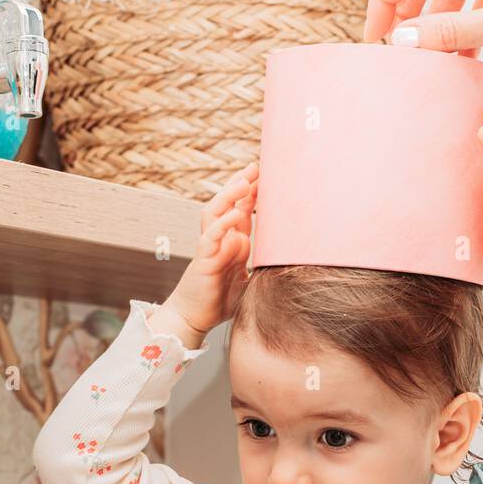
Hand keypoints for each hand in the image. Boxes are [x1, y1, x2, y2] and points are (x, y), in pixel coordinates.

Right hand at [169, 161, 258, 337]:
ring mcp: (212, 246)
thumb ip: (262, 271)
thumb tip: (287, 268)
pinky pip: (211, 236)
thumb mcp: (249, 283)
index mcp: (234, 243)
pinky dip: (222, 224)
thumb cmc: (220, 302)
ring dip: (229, 195)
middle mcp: (222, 240)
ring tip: (244, 181)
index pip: (243, 210)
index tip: (266, 176)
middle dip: (242, 184)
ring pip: (216, 212)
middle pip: (229, 203)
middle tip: (257, 166)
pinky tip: (234, 214)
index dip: (253, 193)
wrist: (194, 317)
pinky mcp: (204, 258)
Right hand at [363, 0, 482, 51]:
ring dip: (438, 29)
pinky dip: (463, 30)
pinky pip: (474, 6)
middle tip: (396, 55)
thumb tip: (405, 40)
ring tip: (430, 64)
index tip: (377, 38)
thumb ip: (451, 31)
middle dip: (409, 17)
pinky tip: (459, 58)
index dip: (387, 3)